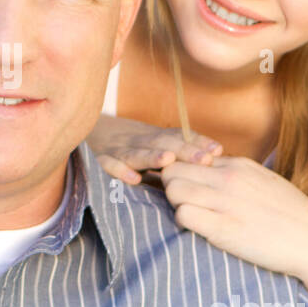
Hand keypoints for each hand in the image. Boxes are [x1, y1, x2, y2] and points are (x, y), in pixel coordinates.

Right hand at [89, 113, 220, 185]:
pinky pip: (109, 166)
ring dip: (153, 157)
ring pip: (138, 154)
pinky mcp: (101, 159)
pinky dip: (120, 171)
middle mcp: (139, 141)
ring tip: (169, 161)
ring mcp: (119, 150)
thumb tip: (217, 154)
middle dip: (184, 151)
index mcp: (154, 137)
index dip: (197, 143)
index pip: (178, 137)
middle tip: (204, 159)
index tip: (217, 151)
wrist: (89, 127)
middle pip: (163, 144)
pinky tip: (133, 179)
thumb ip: (181, 149)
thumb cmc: (132, 143)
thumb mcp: (156, 143)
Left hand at [160, 155, 307, 280]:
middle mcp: (228, 177)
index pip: (189, 155)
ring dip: (176, 204)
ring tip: (194, 216)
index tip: (189, 187)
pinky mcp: (224, 228)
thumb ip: (237, 176)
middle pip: (173, 169)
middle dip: (171, 186)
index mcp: (238, 164)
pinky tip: (200, 229)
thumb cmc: (292, 216)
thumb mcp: (264, 182)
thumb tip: (214, 173)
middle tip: (186, 203)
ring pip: (173, 190)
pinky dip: (184, 222)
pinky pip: (183, 215)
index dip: (183, 171)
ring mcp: (225, 202)